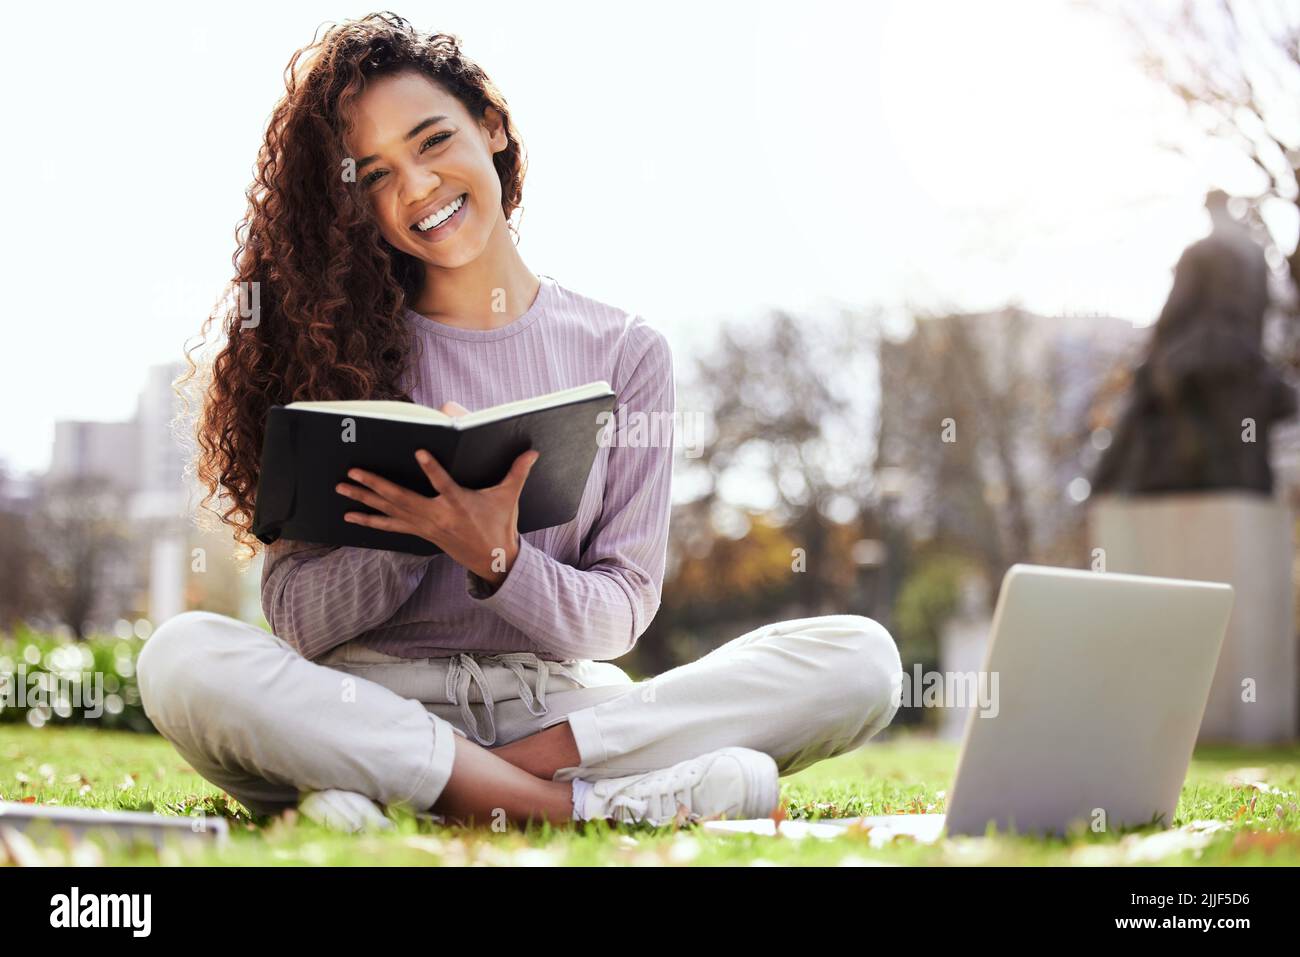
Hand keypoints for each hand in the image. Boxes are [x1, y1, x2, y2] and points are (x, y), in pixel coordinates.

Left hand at [335, 400, 540, 586]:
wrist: (493, 560)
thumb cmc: (500, 524)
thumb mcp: (509, 497)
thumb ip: (518, 472)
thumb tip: (533, 452)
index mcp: (459, 504)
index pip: (444, 484)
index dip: (432, 469)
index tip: (418, 452)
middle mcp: (437, 516)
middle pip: (402, 498)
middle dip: (375, 484)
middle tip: (353, 472)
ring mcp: (426, 526)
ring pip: (390, 511)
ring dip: (364, 499)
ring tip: (342, 489)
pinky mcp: (421, 533)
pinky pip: (390, 527)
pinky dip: (370, 521)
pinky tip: (351, 515)